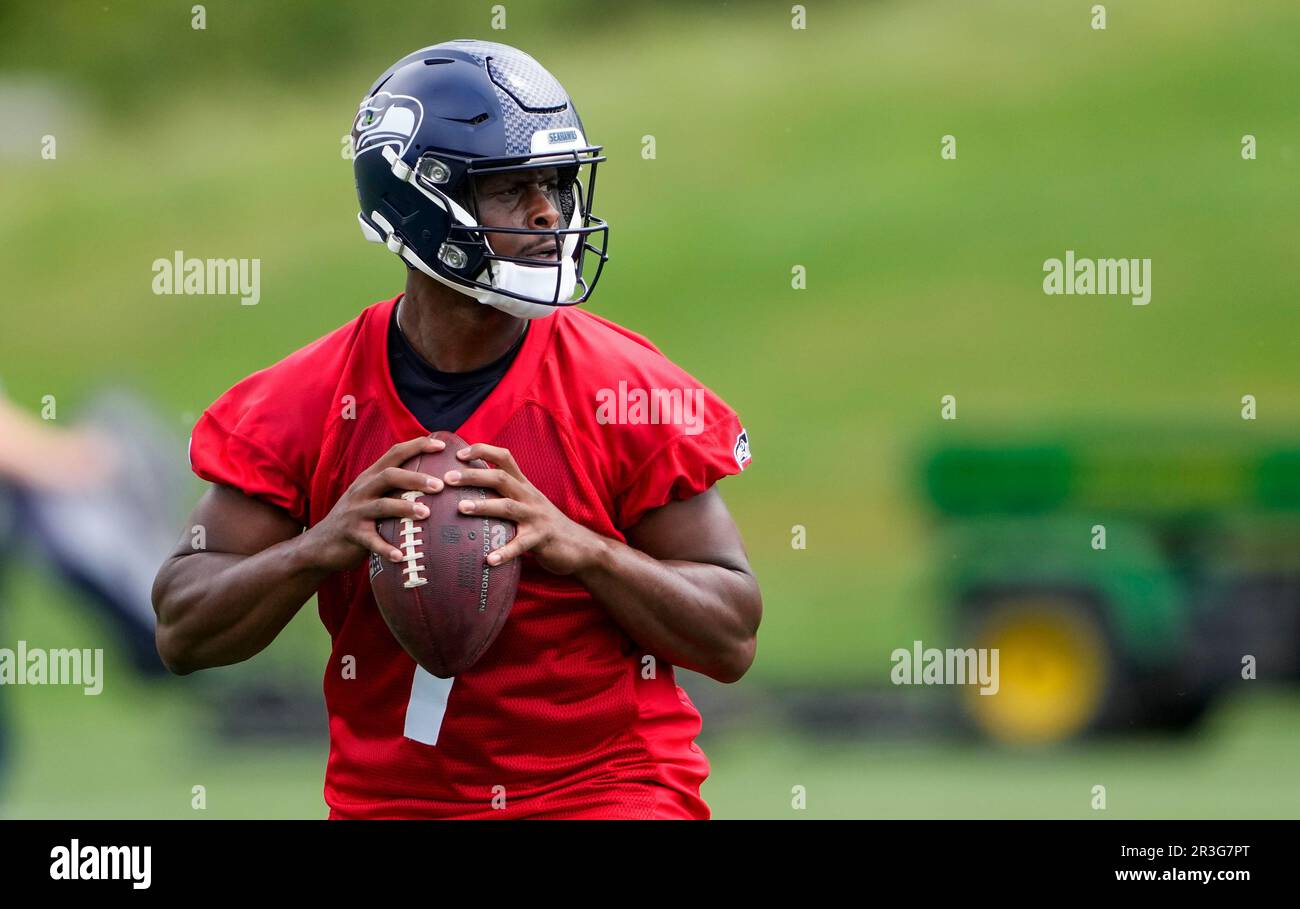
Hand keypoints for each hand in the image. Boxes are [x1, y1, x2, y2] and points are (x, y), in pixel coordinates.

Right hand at [301, 435, 445, 572]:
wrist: (321, 543)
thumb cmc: (358, 517)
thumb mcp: (372, 495)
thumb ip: (394, 487)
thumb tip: (434, 480)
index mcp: (370, 477)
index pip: (394, 453)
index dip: (417, 446)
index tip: (442, 445)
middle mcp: (362, 490)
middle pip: (389, 476)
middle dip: (416, 478)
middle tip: (440, 485)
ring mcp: (355, 512)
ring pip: (382, 505)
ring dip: (405, 508)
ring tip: (427, 514)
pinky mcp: (352, 534)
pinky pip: (371, 541)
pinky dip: (386, 548)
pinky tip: (402, 556)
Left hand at [446, 443, 603, 575]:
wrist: (581, 546)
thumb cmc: (545, 525)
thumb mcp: (527, 504)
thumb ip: (505, 496)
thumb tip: (469, 493)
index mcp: (524, 486)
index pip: (504, 458)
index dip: (483, 450)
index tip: (459, 453)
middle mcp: (529, 496)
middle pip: (501, 477)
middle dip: (473, 475)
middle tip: (447, 479)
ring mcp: (536, 517)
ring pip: (508, 506)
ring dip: (483, 506)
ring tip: (461, 508)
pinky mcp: (541, 539)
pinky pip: (521, 545)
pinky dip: (504, 551)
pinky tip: (489, 559)